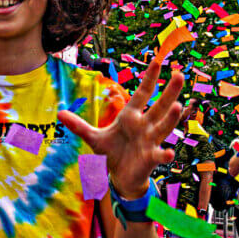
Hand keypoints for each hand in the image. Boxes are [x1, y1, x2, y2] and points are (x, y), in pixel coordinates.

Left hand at [57, 57, 183, 199]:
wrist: (119, 176)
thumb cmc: (111, 152)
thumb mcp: (93, 137)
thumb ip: (78, 125)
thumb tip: (58, 113)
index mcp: (131, 116)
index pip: (142, 94)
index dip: (149, 79)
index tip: (158, 61)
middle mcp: (144, 126)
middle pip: (159, 106)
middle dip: (169, 92)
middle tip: (179, 75)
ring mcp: (149, 142)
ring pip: (163, 127)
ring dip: (171, 118)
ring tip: (178, 106)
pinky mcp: (150, 159)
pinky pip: (158, 155)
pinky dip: (164, 154)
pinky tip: (169, 153)